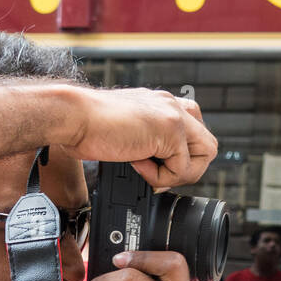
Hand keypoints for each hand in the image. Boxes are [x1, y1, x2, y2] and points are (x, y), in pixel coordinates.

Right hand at [56, 88, 217, 188]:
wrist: (73, 117)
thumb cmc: (87, 126)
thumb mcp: (125, 132)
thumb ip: (147, 142)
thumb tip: (157, 165)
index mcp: (161, 104)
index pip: (194, 131)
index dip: (181, 156)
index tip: (157, 165)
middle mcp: (171, 105)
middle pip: (207, 144)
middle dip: (187, 167)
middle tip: (158, 174)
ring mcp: (174, 115)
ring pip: (205, 155)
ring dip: (178, 173)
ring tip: (148, 170)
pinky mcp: (171, 129)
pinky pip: (181, 167)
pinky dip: (159, 176)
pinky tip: (136, 164)